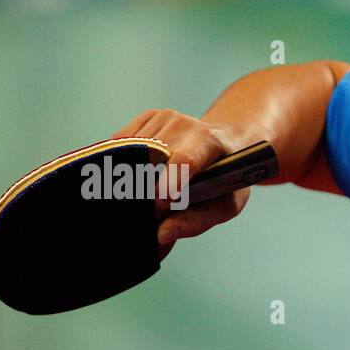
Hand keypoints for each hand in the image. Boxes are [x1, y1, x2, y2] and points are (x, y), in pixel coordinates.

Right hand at [111, 109, 257, 260]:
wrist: (227, 142)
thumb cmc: (228, 178)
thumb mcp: (226, 204)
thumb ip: (197, 221)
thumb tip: (162, 234)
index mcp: (211, 143)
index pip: (185, 160)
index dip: (169, 181)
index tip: (159, 203)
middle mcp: (186, 124)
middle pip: (152, 156)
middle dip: (143, 185)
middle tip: (142, 209)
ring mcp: (166, 117)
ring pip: (132, 149)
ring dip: (130, 175)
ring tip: (138, 193)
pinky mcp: (149, 116)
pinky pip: (122, 141)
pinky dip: (122, 160)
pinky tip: (133, 173)